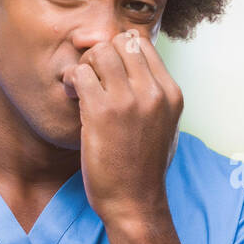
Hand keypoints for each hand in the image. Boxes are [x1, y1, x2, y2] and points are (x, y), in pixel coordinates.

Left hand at [68, 29, 182, 229]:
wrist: (135, 201)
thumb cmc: (144, 167)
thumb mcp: (165, 125)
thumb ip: (155, 95)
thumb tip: (136, 67)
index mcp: (171, 93)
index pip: (142, 44)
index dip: (120, 52)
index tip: (110, 73)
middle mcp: (154, 92)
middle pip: (120, 42)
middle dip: (102, 56)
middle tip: (93, 79)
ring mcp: (129, 100)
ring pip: (99, 52)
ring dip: (86, 67)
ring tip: (83, 89)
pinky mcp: (102, 111)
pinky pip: (79, 73)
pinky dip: (72, 82)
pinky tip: (74, 99)